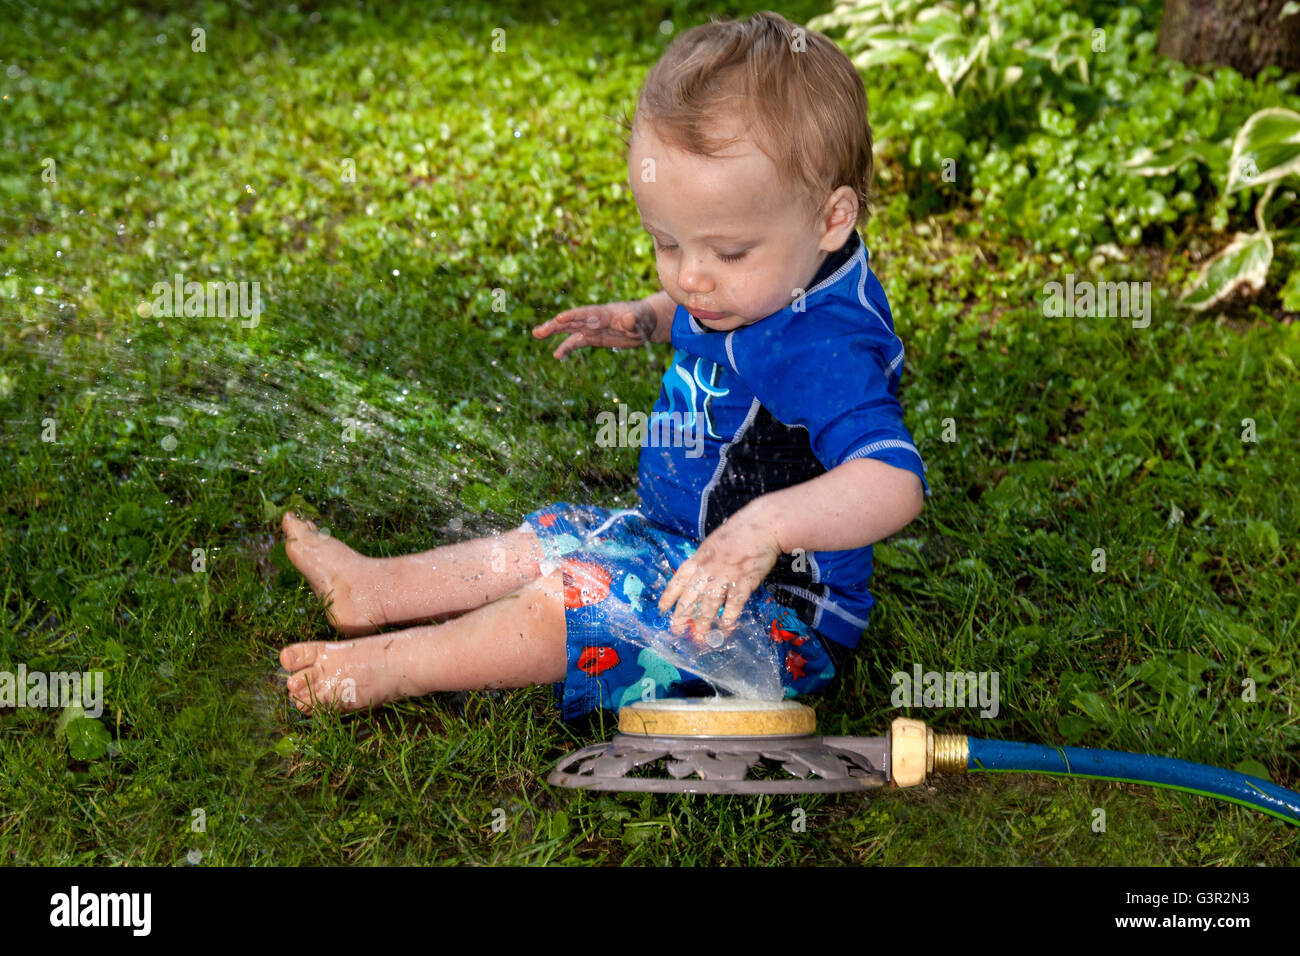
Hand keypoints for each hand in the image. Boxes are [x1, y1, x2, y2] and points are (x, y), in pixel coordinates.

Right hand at [531, 299, 657, 359]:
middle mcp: (594, 319)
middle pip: (571, 321)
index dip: (573, 316)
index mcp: (604, 313)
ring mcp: (592, 328)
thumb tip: (628, 320)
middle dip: (554, 325)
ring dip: (553, 332)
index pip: (586, 314)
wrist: (644, 323)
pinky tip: (556, 355)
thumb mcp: (641, 320)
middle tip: (538, 331)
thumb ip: (633, 320)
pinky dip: (566, 347)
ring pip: (569, 329)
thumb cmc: (644, 318)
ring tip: (537, 334)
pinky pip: (576, 342)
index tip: (559, 319)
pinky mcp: (593, 337)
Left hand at [657, 507, 783, 641]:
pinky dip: (729, 617)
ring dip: (704, 622)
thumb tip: (702, 575)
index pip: (679, 579)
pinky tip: (726, 627)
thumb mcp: (714, 542)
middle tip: (677, 630)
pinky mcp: (744, 582)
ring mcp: (726, 576)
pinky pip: (734, 604)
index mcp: (700, 557)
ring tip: (700, 637)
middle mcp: (709, 569)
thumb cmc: (740, 530)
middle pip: (691, 596)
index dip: (670, 595)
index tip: (662, 608)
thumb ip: (707, 559)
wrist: (763, 526)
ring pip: (710, 604)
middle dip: (682, 615)